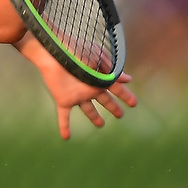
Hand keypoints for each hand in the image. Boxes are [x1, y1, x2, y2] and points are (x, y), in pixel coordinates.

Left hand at [17, 33, 137, 139]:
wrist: (53, 52)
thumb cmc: (77, 50)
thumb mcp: (98, 57)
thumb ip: (112, 69)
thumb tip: (128, 79)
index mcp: (100, 77)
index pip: (116, 89)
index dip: (126, 96)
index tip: (134, 103)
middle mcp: (90, 88)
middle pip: (104, 101)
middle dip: (113, 108)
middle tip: (120, 115)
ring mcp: (77, 95)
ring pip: (88, 110)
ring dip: (94, 118)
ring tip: (100, 125)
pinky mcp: (63, 100)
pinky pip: (64, 117)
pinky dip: (64, 127)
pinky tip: (65, 137)